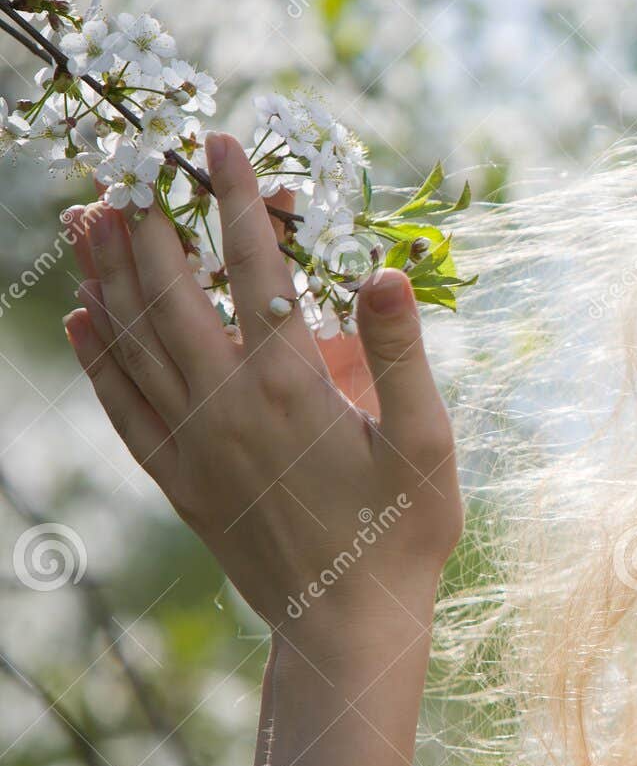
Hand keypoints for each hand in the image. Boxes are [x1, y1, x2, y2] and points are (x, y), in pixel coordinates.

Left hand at [61, 132, 462, 663]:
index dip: (239, 199)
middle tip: (126, 164)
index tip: (220, 141)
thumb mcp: (426, 440)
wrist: (348, 624)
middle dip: (148, 222)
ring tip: (86, 217)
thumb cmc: (402, 532)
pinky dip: (97, 357)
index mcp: (289, 386)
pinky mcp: (178, 479)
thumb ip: (399, 352)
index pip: (256, 269)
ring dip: (108, 274)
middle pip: (171, 293)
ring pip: (133, 341)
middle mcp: (225, 405)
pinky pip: (122, 405)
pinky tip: (82, 320)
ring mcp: (192, 444)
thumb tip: (384, 270)